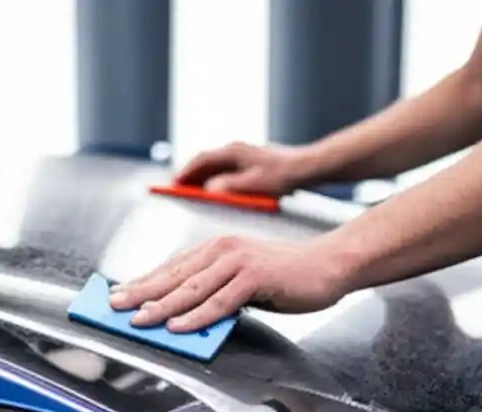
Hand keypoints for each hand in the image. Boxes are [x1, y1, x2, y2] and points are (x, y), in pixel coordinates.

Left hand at [108, 235, 350, 332]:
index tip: (117, 294)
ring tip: (138, 320)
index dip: (142, 281)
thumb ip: (214, 293)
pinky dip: (197, 316)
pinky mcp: (255, 277)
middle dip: (141, 292)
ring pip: (192, 289)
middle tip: (113, 305)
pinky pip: (220, 302)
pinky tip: (178, 327)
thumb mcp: (242, 280)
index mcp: (216, 248)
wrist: (329, 264)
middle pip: (174, 275)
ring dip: (162, 306)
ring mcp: (238, 262)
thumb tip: (182, 316)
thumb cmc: (287, 275)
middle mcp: (222, 250)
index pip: (172, 267)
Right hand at [176, 141, 313, 195]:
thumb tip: (209, 189)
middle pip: (206, 161)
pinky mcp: (252, 161)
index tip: (173, 184)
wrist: (308, 166)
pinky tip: (217, 190)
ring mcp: (244, 154)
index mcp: (234, 152)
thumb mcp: (253, 186)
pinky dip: (216, 178)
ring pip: (216, 165)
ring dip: (203, 177)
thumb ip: (228, 187)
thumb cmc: (283, 176)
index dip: (185, 172)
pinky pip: (227, 169)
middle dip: (191, 175)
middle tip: (178, 189)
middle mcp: (237, 150)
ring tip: (193, 191)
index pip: (201, 160)